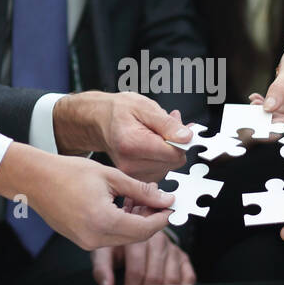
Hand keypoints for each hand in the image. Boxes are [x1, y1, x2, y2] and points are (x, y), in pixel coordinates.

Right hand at [0, 144, 174, 250]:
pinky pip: (109, 237)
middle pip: (136, 237)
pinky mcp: (80, 240)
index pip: (145, 229)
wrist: (35, 179)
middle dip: (151, 221)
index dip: (162, 219)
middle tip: (158, 202)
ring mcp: (86, 242)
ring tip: (139, 200)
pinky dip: (121, 225)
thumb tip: (164, 199)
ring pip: (123, 239)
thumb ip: (141, 190)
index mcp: (104, 221)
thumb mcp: (111, 176)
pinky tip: (123, 207)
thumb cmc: (66, 172)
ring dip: (136, 223)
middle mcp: (94, 238)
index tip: (170, 208)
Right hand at [55, 91, 190, 181]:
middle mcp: (131, 164)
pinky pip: (160, 170)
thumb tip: (186, 137)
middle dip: (174, 144)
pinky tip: (153, 144)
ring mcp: (132, 173)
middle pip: (172, 162)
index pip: (173, 154)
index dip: (181, 140)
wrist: (98, 120)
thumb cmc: (117, 111)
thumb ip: (167, 124)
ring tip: (156, 133)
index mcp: (133, 145)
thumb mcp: (144, 107)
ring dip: (168, 151)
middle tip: (166, 127)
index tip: (180, 129)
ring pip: (168, 168)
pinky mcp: (135, 177)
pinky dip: (161, 157)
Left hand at [92, 230, 196, 284]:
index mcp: (138, 238)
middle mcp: (159, 241)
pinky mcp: (183, 257)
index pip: (138, 271)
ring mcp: (173, 249)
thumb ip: (102, 267)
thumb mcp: (104, 250)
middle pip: (156, 278)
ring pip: (172, 281)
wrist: (137, 229)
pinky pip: (188, 278)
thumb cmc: (119, 244)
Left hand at [251, 36, 283, 131]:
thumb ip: (278, 90)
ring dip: (268, 112)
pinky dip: (270, 108)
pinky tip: (260, 100)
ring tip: (256, 101)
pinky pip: (282, 113)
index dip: (279, 123)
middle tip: (254, 107)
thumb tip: (268, 108)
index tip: (261, 121)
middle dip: (271, 117)